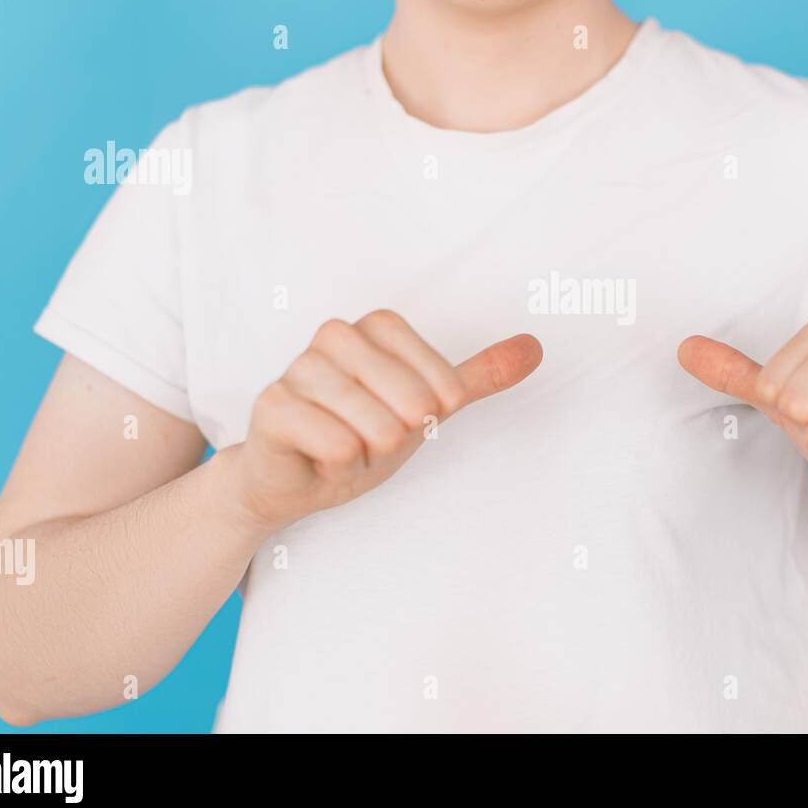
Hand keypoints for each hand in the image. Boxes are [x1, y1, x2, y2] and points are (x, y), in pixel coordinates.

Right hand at [231, 310, 541, 531]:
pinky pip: (338, 445)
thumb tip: (535, 348)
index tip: (406, 417)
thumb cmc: (360, 435)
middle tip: (370, 438)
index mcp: (375, 327)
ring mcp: (299, 368)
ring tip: (345, 447)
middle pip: (411, 401)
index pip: (439, 375)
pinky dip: (339, 464)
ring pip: (376, 426)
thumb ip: (479, 377)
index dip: (433, 408)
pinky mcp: (272, 406)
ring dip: (369, 452)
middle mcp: (334, 336)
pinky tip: (318, 456)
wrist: (294, 480)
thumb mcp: (429, 407)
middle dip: (400, 435)